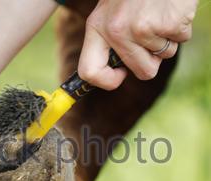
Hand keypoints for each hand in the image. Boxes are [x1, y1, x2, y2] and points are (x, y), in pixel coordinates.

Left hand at [78, 0, 197, 89]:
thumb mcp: (109, 13)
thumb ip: (108, 41)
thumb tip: (115, 73)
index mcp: (96, 28)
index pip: (89, 72)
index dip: (107, 81)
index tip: (120, 73)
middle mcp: (116, 31)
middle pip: (142, 71)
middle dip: (151, 60)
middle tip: (149, 36)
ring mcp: (143, 28)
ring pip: (164, 56)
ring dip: (166, 40)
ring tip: (158, 15)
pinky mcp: (169, 23)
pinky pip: (181, 40)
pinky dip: (180, 28)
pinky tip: (170, 10)